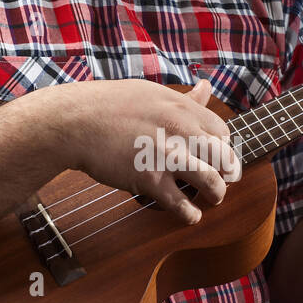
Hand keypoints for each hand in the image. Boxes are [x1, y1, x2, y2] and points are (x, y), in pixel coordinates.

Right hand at [57, 76, 241, 224]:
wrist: (74, 121)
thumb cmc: (108, 105)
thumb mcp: (152, 93)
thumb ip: (184, 98)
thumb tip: (206, 87)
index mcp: (182, 107)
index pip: (223, 131)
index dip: (223, 147)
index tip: (215, 156)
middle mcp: (180, 130)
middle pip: (224, 157)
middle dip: (228, 173)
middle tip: (223, 181)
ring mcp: (166, 155)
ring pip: (212, 182)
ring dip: (216, 195)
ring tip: (212, 199)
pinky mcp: (149, 179)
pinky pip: (182, 204)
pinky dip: (190, 214)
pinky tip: (189, 215)